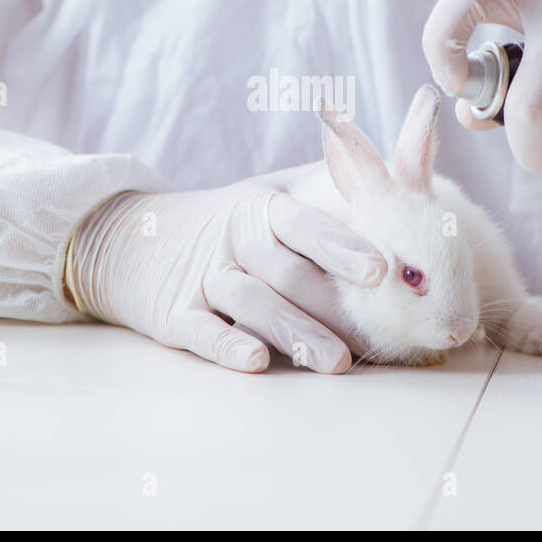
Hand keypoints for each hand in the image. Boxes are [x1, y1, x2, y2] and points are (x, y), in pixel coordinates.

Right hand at [63, 166, 387, 373]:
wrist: (133, 240)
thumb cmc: (232, 223)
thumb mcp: (271, 194)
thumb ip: (329, 190)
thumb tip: (408, 179)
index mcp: (261, 207)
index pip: (303, 223)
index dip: (341, 245)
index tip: (379, 269)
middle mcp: (232, 238)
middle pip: (285, 273)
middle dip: (332, 307)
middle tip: (375, 335)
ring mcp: (203, 277)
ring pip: (251, 304)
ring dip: (295, 333)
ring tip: (335, 362)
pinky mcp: (175, 315)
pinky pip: (203, 331)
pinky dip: (228, 347)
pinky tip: (256, 361)